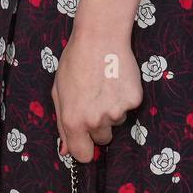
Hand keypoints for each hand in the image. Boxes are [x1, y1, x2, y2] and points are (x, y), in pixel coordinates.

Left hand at [50, 26, 140, 162]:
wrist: (99, 37)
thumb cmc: (75, 61)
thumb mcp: (59, 91)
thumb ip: (62, 124)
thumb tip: (66, 151)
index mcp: (73, 120)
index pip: (83, 155)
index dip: (84, 147)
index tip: (85, 138)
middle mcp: (96, 120)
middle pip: (103, 139)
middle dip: (98, 125)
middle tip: (93, 98)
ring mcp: (117, 111)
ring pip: (116, 121)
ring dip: (110, 109)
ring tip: (104, 83)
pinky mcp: (134, 101)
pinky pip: (128, 107)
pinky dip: (123, 97)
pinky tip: (115, 79)